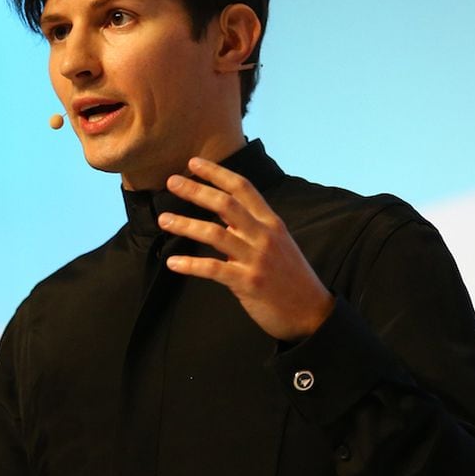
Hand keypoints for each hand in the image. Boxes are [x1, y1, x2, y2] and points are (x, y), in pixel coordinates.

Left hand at [158, 157, 333, 341]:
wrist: (311, 312)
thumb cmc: (290, 277)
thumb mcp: (278, 244)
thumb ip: (252, 228)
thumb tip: (223, 215)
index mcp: (271, 223)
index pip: (243, 188)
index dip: (217, 173)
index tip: (194, 163)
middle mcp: (264, 236)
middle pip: (225, 204)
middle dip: (196, 190)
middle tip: (172, 182)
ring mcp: (256, 259)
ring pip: (215, 233)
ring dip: (185, 224)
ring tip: (163, 220)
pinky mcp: (248, 282)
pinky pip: (213, 269)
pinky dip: (190, 264)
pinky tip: (173, 262)